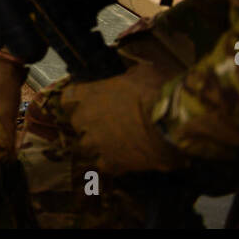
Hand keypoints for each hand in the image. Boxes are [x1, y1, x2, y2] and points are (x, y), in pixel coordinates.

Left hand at [65, 61, 184, 175]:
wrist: (169, 122)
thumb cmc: (156, 92)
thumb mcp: (142, 73)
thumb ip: (130, 76)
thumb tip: (131, 77)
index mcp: (90, 93)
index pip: (68, 97)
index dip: (75, 102)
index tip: (83, 104)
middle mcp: (87, 118)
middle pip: (77, 123)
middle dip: (88, 125)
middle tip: (107, 126)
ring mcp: (96, 142)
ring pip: (86, 147)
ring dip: (98, 146)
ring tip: (116, 146)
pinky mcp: (110, 162)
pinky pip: (103, 165)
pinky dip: (112, 163)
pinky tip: (125, 161)